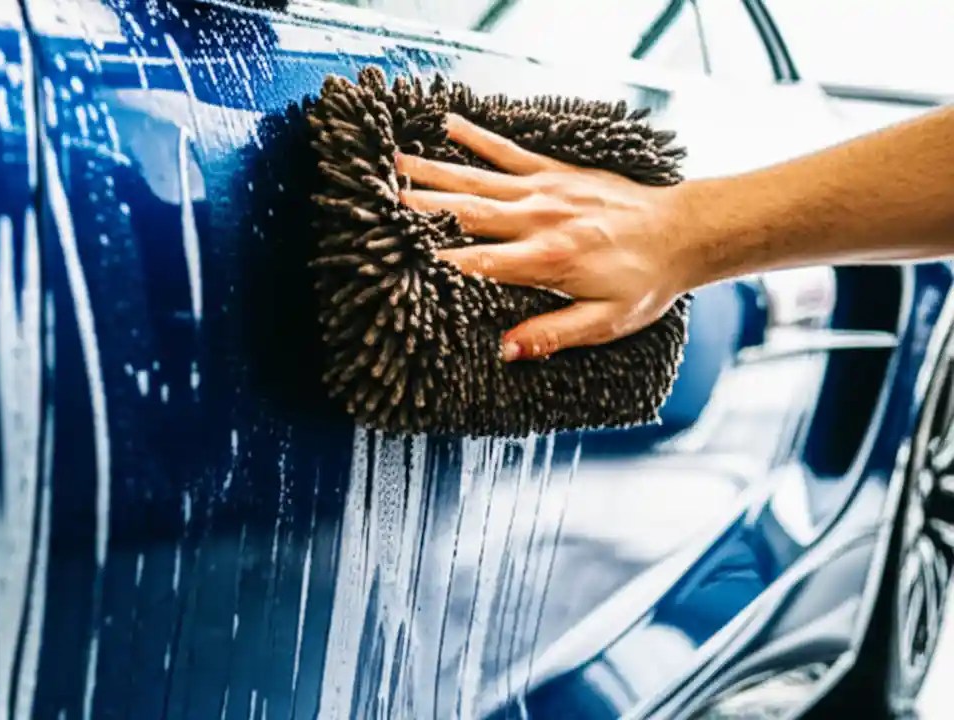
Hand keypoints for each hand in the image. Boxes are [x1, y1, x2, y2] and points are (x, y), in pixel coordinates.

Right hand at [398, 114, 702, 362]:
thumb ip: (552, 335)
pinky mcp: (555, 173)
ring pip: (477, 180)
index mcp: (546, 261)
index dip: (435, 262)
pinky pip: (509, 151)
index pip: (477, 263)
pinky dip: (477, 136)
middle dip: (419, 208)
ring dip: (433, 170)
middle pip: (466, 213)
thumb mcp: (605, 322)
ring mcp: (545, 191)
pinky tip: (448, 122)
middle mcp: (539, 219)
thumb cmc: (644, 283)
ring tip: (393, 161)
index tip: (396, 259)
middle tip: (377, 199)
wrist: (683, 233)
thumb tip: (504, 351)